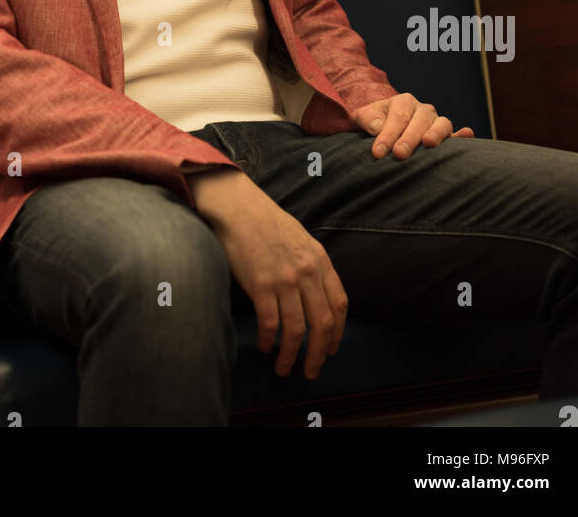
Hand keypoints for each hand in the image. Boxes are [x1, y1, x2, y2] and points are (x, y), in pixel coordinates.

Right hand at [190, 169, 346, 379]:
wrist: (238, 206)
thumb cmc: (266, 221)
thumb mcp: (301, 239)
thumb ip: (313, 265)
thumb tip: (316, 296)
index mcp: (320, 260)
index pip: (339, 304)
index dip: (337, 332)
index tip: (330, 349)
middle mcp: (307, 272)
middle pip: (322, 324)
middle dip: (318, 354)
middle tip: (311, 371)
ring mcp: (285, 280)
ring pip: (296, 331)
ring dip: (291, 356)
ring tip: (284, 368)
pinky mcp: (261, 285)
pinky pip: (270, 324)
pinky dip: (268, 340)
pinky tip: (264, 346)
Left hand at [351, 93, 474, 158]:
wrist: (383, 123)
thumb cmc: (374, 121)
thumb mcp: (364, 117)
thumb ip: (367, 119)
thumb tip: (377, 127)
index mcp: (403, 102)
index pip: (397, 117)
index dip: (388, 134)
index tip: (378, 152)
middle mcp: (422, 109)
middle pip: (419, 121)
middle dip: (409, 138)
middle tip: (399, 154)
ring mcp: (435, 121)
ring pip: (441, 124)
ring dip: (436, 134)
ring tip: (428, 144)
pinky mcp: (445, 135)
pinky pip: (455, 134)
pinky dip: (462, 135)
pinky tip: (467, 134)